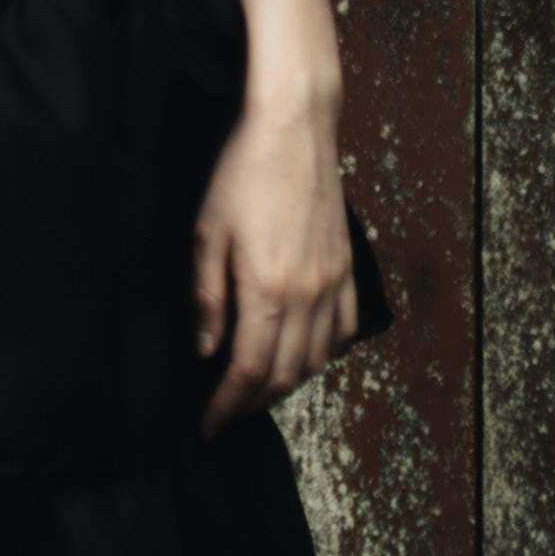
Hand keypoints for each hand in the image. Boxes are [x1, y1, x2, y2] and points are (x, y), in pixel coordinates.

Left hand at [191, 85, 356, 431]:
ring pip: (316, 359)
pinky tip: (303, 357)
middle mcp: (306, 295)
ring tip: (255, 390)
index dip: (226, 406)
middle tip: (225, 413)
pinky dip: (323, 355)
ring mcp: (333, 283)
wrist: (295, 130)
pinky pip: (343, 329)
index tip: (207, 425)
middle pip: (284, 375)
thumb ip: (208, 298)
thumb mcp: (207, 235)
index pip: (248, 371)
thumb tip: (207, 350)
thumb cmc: (243, 174)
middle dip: (252, 404)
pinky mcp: (347, 268)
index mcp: (267, 290)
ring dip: (286, 384)